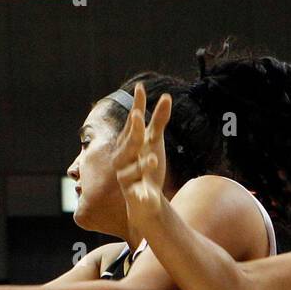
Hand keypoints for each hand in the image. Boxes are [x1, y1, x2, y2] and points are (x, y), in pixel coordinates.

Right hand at [112, 83, 171, 224]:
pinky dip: (143, 196)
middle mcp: (124, 159)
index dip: (136, 106)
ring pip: (132, 171)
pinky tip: (148, 196)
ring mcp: (128, 178)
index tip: (139, 89)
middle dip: (134, 132)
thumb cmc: (147, 165)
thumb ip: (159, 121)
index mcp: (128, 143)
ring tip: (153, 159)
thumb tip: (167, 95)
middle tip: (138, 116)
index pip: (133, 122)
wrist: (143, 200)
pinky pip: (138, 195)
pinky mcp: (134, 196)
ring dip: (142, 166)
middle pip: (129, 145)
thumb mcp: (154, 142)